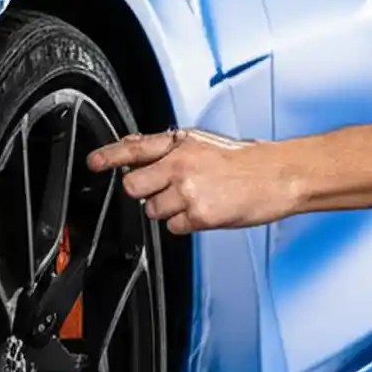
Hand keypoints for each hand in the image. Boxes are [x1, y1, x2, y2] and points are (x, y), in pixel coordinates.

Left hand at [86, 128, 304, 233]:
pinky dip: (186, 224)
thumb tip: (133, 148)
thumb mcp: (201, 143)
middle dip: (144, 192)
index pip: (135, 147)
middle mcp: (179, 164)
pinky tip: (206, 211)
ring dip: (168, 210)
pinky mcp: (199, 214)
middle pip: (134, 186)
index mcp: (180, 144)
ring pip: (153, 210)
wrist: (277, 175)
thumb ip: (167, 148)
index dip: (109, 156)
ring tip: (195, 200)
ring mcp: (188, 190)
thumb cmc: (244, 161)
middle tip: (166, 190)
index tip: (94, 162)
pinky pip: (174, 227)